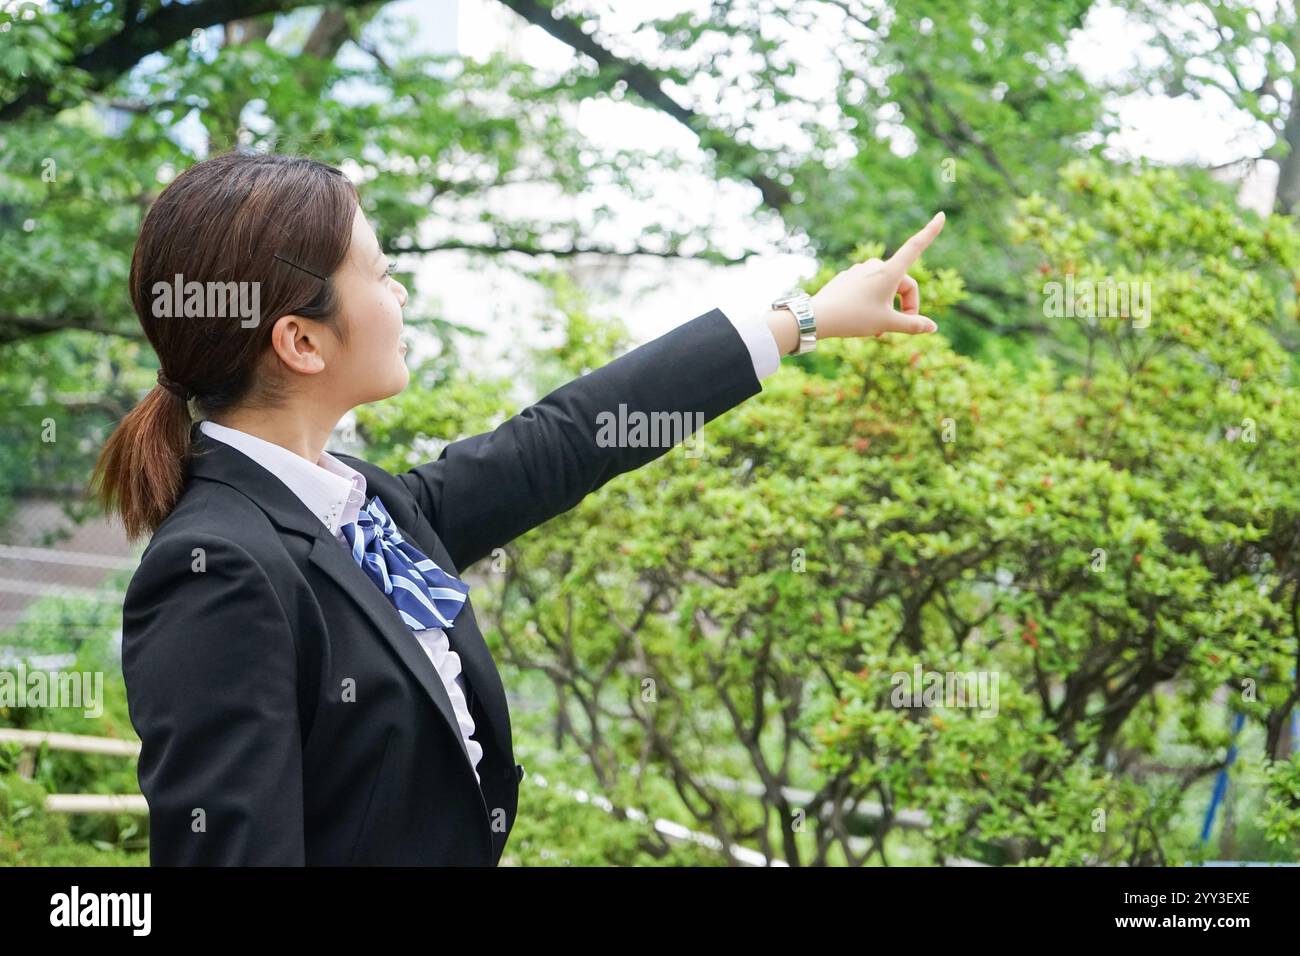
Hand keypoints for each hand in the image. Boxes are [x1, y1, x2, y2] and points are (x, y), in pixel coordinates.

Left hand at [776, 212, 944, 347]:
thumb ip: (912, 325)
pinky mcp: (848, 278)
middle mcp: (875, 266)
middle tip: (895, 329)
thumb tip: (933, 327)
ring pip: (885, 289)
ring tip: (877, 329)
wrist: (818, 317)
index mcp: (889, 271)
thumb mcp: (887, 323)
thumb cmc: (854, 318)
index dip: (930, 232)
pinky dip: (872, 305)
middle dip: (905, 307)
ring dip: (887, 308)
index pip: (916, 247)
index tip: (941, 215)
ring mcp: (860, 271)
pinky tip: (862, 320)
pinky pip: (868, 290)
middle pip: (903, 284)